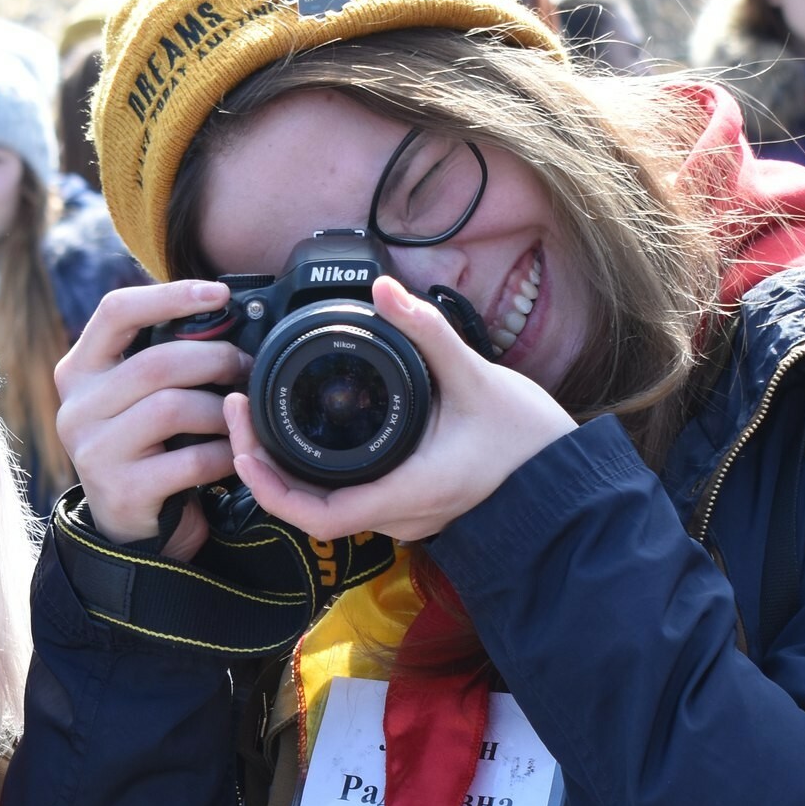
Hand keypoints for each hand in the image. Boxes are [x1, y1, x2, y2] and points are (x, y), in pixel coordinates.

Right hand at [54, 279, 249, 559]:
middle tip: (246, 367)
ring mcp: (94, 451)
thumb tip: (225, 314)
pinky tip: (233, 454)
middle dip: (215, 360)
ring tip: (240, 416)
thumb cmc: (146, 448)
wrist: (129, 528)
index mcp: (78, 370)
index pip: (116, 312)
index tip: (219, 294)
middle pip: (156, 363)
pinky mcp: (122, 491)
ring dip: (222, 411)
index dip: (170, 296)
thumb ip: (160, 356)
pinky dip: (223, 453)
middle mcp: (76, 408)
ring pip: (173, 407)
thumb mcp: (137, 396)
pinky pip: (190, 459)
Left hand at [226, 277, 576, 543]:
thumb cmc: (528, 441)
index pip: (314, 514)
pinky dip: (316, 473)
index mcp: (404, 492)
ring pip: (325, 506)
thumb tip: (387, 290)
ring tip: (258, 419)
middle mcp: (398, 514)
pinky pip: (348, 498)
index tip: (243, 438)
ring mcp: (403, 515)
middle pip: (306, 510)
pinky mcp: (408, 504)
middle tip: (238, 410)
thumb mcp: (476, 377)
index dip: (267, 484)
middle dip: (262, 467)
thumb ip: (428, 330)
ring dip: (286, 470)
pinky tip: (302, 437)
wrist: (566, 480)